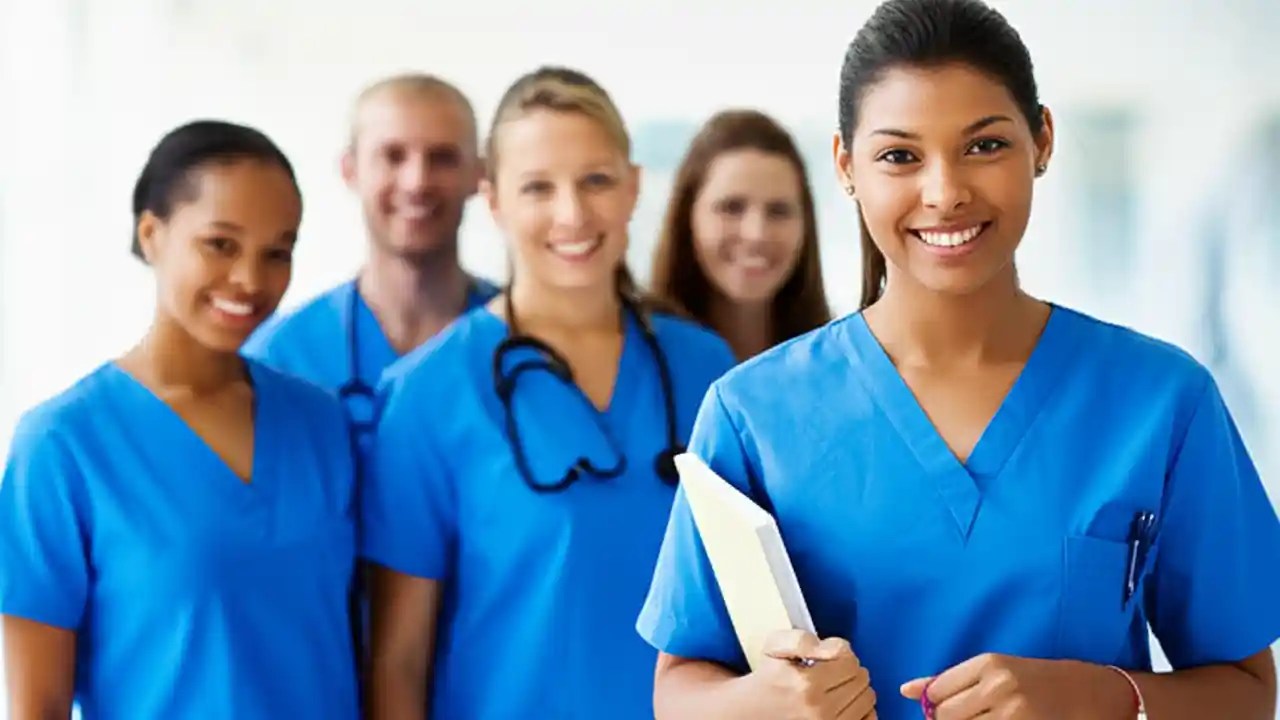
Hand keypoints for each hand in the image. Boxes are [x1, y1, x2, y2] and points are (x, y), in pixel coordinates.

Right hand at [749, 629, 877, 719]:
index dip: (840, 652)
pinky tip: (846, 703)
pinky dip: (862, 709)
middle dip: (848, 669)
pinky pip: (869, 719)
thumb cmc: (765, 682)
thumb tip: (832, 647)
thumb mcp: (773, 648)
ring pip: (867, 698)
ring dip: (855, 688)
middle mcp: (819, 710)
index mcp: (805, 685)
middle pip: (861, 679)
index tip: (828, 654)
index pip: (849, 661)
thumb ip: (801, 640)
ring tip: (836, 686)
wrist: (751, 713)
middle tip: (832, 669)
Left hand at [900, 653, 1131, 719]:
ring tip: (986, 717)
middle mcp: (999, 686)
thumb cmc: (1039, 680)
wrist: (1094, 693)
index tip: (944, 710)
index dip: (934, 706)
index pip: (937, 691)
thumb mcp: (996, 670)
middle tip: (973, 716)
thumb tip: (904, 690)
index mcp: (989, 664)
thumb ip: (951, 680)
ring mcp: (1013, 713)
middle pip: (946, 717)